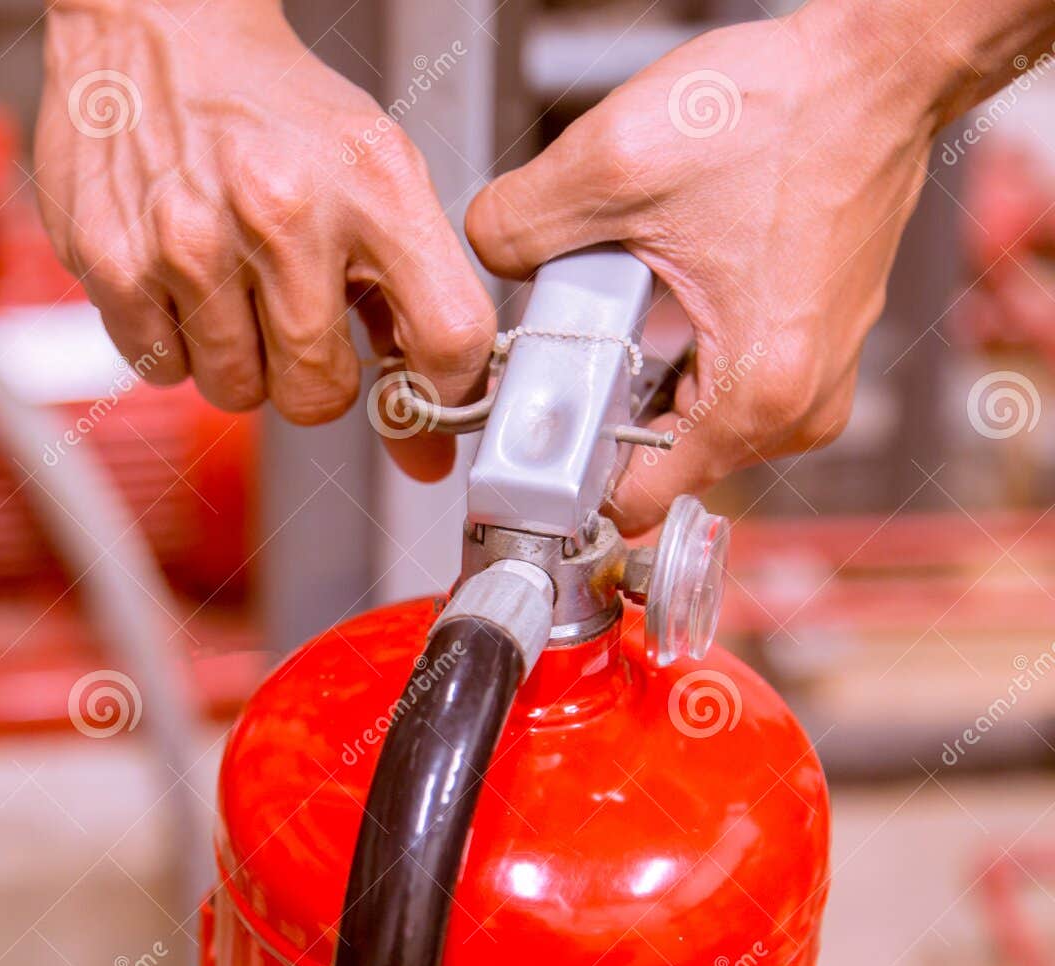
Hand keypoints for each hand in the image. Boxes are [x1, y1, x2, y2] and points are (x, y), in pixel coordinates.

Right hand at [35, 0, 494, 478]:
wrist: (159, 30)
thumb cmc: (269, 109)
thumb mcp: (374, 174)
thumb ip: (411, 302)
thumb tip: (423, 443)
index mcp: (372, 186)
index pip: (446, 336)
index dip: (439, 395)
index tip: (418, 403)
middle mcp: (282, 213)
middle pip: (320, 395)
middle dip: (313, 377)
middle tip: (294, 316)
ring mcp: (189, 242)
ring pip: (236, 392)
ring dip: (238, 359)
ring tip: (231, 282)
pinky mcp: (114, 261)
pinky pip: (162, 369)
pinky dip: (173, 340)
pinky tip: (177, 276)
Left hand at [466, 7, 939, 532]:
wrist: (874, 71)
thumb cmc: (785, 111)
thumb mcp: (613, 162)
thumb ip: (517, 227)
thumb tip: (484, 258)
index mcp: (759, 393)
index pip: (633, 501)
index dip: (563, 470)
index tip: (526, 426)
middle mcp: (798, 408)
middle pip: (652, 460)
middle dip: (596, 403)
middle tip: (577, 323)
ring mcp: (810, 387)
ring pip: (678, 421)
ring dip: (634, 371)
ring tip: (627, 290)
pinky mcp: (808, 357)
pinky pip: (713, 386)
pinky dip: (673, 349)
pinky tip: (662, 288)